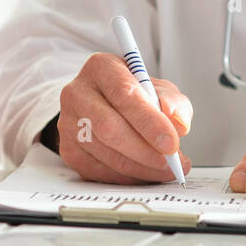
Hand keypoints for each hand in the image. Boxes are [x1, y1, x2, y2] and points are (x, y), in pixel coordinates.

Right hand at [57, 52, 192, 183]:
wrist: (104, 105)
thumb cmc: (133, 96)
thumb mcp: (158, 89)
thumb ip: (172, 102)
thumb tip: (178, 122)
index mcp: (101, 68)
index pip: (124, 94)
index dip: (149, 122)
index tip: (171, 143)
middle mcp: (77, 93)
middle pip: (110, 127)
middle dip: (146, 151)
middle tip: (172, 163)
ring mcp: (68, 122)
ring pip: (106, 153)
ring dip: (141, 168)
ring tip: (166, 169)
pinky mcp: (67, 149)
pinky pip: (99, 171)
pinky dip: (127, 177)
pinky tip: (145, 172)